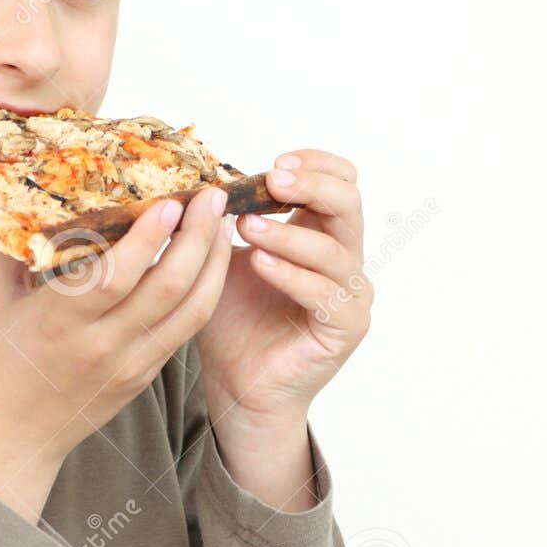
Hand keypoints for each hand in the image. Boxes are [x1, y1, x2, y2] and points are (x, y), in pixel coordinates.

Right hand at [0, 185, 234, 521]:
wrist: (9, 438)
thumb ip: (21, 246)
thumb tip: (39, 190)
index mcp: (59, 322)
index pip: (114, 278)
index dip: (148, 240)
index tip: (171, 201)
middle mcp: (101, 346)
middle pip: (167, 289)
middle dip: (198, 238)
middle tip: (213, 196)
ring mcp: (130, 365)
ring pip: (191, 312)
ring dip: (215, 263)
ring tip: (224, 222)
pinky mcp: (145, 376)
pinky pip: (186, 330)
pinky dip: (204, 291)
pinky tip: (210, 261)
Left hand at [195, 150, 371, 433]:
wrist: (236, 383)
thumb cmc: (232, 319)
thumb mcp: (219, 258)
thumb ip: (220, 221)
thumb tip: (197, 179)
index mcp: (319, 233)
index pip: (340, 181)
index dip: (315, 164)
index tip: (274, 163)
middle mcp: (343, 259)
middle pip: (349, 203)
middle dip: (311, 185)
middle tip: (271, 179)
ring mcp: (350, 294)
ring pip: (334, 250)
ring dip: (289, 234)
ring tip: (247, 227)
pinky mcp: (346, 328)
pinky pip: (325, 294)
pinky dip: (292, 275)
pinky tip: (259, 263)